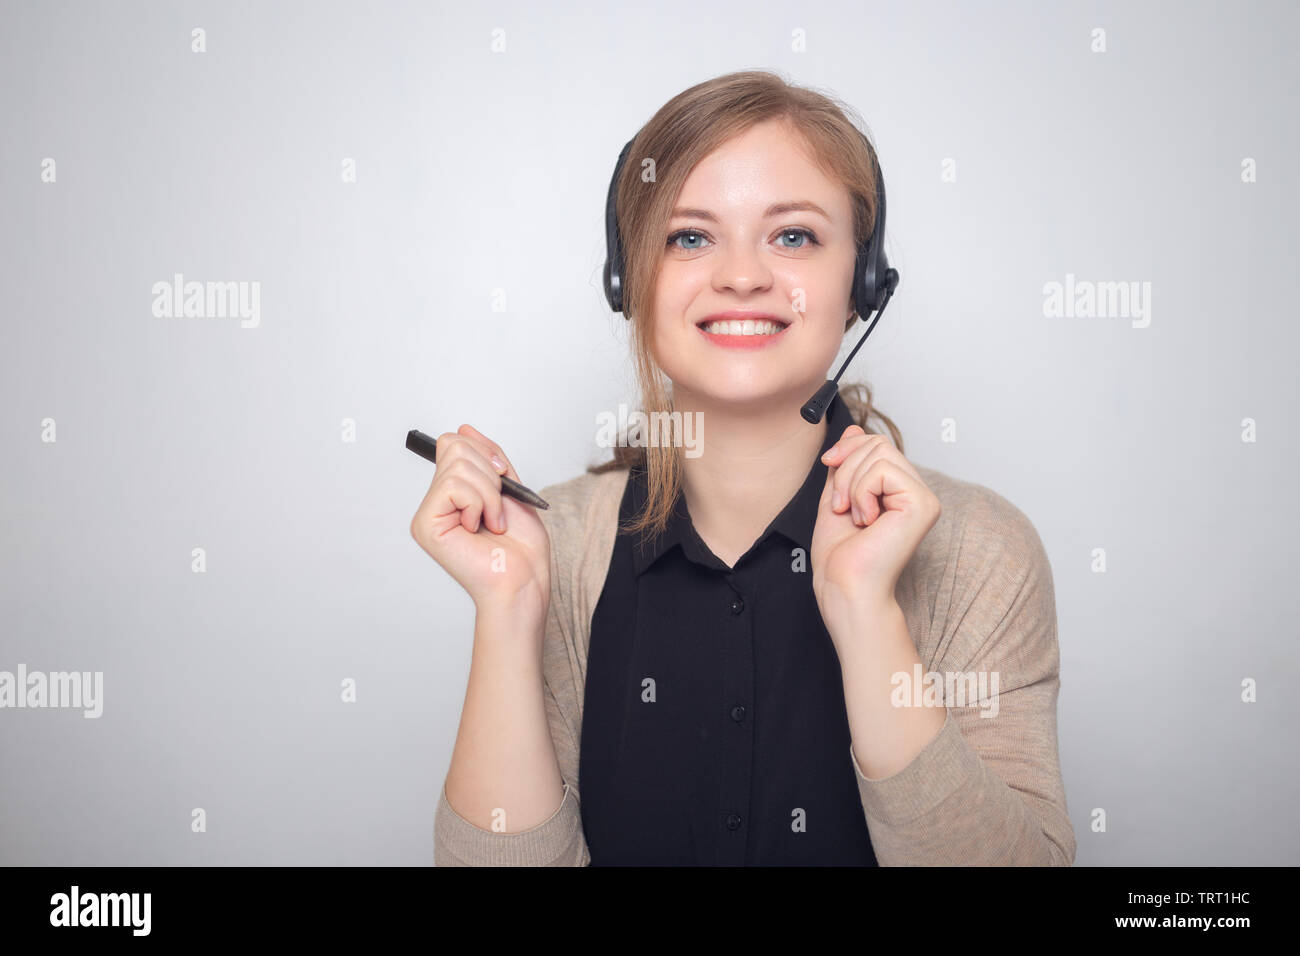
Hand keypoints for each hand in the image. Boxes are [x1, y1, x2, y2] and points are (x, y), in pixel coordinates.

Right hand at [409, 424, 549, 613]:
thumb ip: (488, 457)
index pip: (454, 443)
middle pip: (454, 447)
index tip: (502, 474)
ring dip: (489, 494)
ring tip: (493, 521)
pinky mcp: (426, 525)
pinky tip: (481, 527)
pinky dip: (480, 503)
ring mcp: (428, 513)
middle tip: (498, 508)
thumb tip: (464, 428)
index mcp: (452, 492)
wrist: (523, 578)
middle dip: (489, 474)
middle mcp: (435, 501)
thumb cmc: (520, 545)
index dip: (484, 451)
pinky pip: (454, 485)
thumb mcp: (510, 487)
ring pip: (457, 466)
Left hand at [809, 425, 940, 633]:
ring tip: (853, 515)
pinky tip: (867, 521)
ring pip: (879, 453)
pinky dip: (862, 493)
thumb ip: (846, 465)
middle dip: (846, 468)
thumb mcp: (836, 496)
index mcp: (898, 491)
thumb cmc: (840, 555)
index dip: (848, 447)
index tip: (827, 464)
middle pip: (878, 443)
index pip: (877, 444)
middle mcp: (916, 492)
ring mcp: (924, 498)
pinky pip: (883, 470)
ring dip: (851, 483)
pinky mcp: (923, 504)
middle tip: (841, 505)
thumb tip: (854, 428)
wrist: (843, 585)